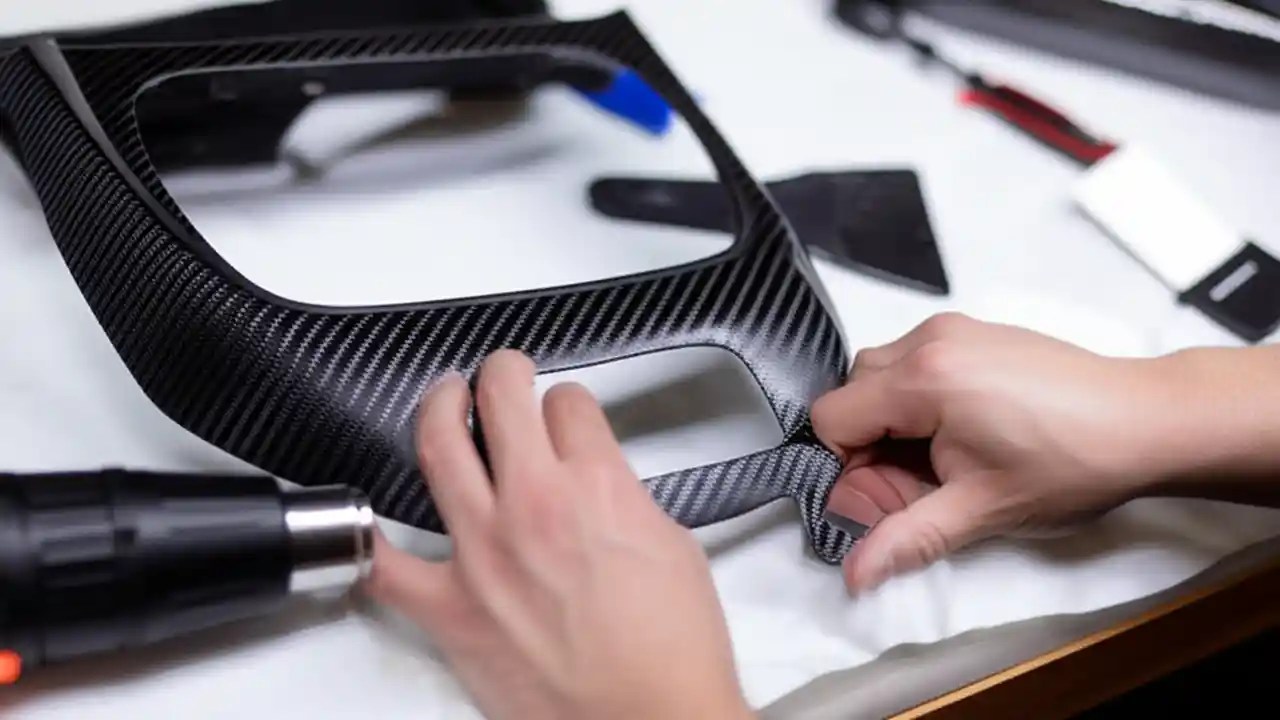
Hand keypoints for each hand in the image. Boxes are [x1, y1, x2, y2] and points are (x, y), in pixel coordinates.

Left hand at [366, 351, 753, 719]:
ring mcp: (484, 552)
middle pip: (501, 398)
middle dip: (503, 371)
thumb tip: (598, 486)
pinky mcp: (452, 607)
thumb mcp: (672, 545)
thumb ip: (624, 498)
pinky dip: (373, 540)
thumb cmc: (671, 653)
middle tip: (502, 372)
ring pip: (438, 447)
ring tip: (443, 399)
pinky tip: (371, 522)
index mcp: (597, 487)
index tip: (565, 411)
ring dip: (439, 406)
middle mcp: (534, 506)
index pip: (569, 404)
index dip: (568, 401)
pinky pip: (388, 565)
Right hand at [812, 312, 1181, 592]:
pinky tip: (965, 433)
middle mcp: (930, 339)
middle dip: (869, 443)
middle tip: (921, 483)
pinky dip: (921, 400)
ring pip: (882, 375)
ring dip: (894, 421)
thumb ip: (906, 537)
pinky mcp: (977, 333)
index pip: (833, 417)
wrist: (1148, 423)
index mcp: (923, 378)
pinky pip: (917, 362)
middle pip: (853, 391)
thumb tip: (855, 573)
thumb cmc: (1072, 463)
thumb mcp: (981, 510)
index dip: (847, 467)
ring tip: (945, 459)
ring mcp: (955, 329)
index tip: (891, 496)